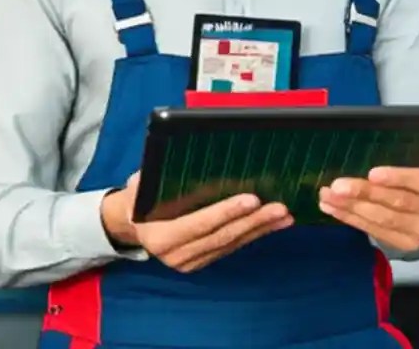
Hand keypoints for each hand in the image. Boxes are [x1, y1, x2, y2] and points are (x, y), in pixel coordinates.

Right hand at [102, 172, 292, 271]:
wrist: (133, 224)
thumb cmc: (140, 197)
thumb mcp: (139, 184)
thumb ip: (151, 179)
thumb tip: (171, 157)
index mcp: (160, 237)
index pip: (198, 224)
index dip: (225, 212)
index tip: (252, 199)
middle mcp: (176, 255)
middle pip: (222, 236)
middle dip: (254, 221)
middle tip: (279, 207)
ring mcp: (192, 261)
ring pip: (232, 243)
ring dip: (261, 228)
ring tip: (285, 214)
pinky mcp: (205, 260)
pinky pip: (234, 246)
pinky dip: (256, 233)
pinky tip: (276, 222)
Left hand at [318, 158, 418, 252]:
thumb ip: (404, 160)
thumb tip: (363, 150)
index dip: (396, 178)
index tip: (372, 173)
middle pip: (397, 202)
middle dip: (364, 193)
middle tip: (337, 186)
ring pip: (383, 219)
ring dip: (351, 207)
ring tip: (327, 196)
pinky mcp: (406, 245)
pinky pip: (374, 231)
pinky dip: (350, 219)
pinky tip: (332, 208)